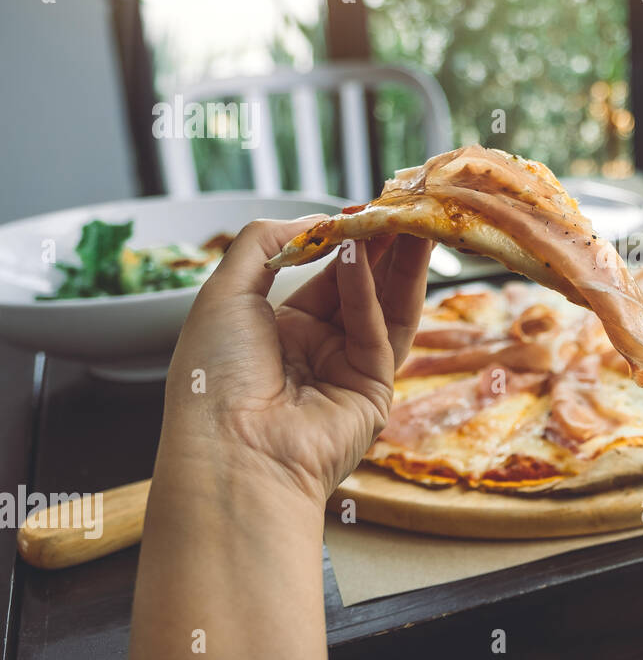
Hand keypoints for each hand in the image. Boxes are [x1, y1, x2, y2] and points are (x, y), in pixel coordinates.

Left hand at [127, 218, 430, 659]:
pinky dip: (369, 294)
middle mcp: (319, 349)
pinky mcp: (374, 390)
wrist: (228, 453)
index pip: (327, 275)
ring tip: (412, 221)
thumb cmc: (212, 380)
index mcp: (279, 330)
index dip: (344, 241)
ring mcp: (350, 370)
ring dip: (398, 264)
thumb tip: (312, 220)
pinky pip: (377, 333)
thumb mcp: (223, 293)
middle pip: (364, 287)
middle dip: (383, 246)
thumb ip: (263, 244)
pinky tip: (362, 259)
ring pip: (384, 307)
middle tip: (403, 206)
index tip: (363, 207)